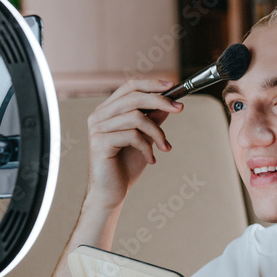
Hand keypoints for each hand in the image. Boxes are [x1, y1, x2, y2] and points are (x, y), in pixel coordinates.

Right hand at [84, 79, 183, 207]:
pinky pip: (132, 135)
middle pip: (134, 97)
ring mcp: (97, 128)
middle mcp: (98, 116)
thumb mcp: (145, 138)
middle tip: (179, 109)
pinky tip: (151, 160)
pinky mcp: (100, 142)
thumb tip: (168, 102)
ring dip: (157, 133)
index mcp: (107, 111)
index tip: (173, 86)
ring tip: (165, 148)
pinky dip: (147, 147)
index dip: (151, 84)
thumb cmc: (126, 165)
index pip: (129, 87)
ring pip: (136, 117)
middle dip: (161, 101)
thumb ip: (152, 119)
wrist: (112, 192)